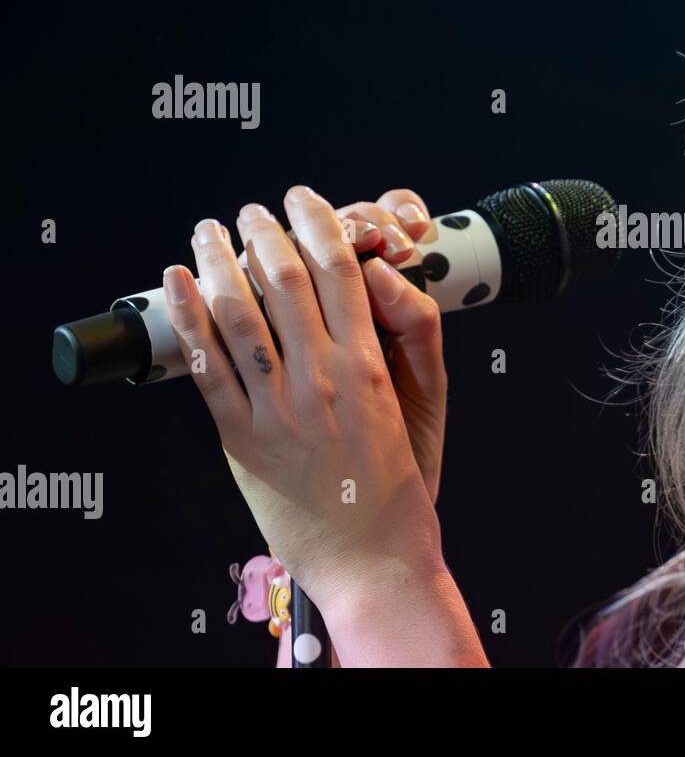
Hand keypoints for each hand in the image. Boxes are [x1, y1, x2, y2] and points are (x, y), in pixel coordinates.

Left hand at [161, 185, 445, 607]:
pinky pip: (205, 367)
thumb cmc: (405, 483)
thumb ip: (415, 334)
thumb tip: (379, 279)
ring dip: (217, 259)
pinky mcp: (240, 440)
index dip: (318, 221)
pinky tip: (177, 282)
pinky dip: (186, 316)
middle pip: (283, 277)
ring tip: (210, 230)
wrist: (375, 559)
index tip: (304, 200)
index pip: (340, 268)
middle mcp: (320, 377)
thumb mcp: (432, 403)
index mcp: (370, 364)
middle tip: (255, 209)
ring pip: (236, 311)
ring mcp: (275, 408)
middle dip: (265, 229)